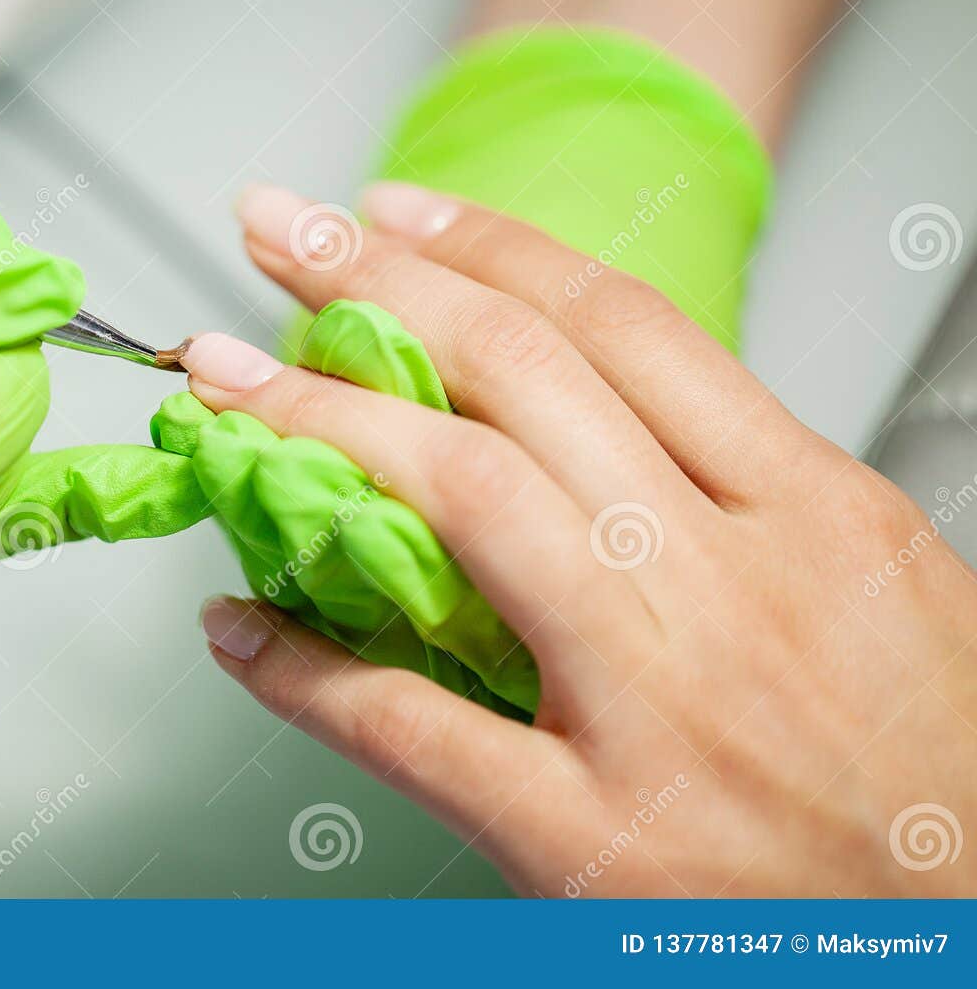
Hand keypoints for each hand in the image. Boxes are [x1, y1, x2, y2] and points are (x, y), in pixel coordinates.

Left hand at [186, 180, 976, 895]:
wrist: (975, 951)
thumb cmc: (942, 781)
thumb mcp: (887, 590)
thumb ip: (755, 498)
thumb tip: (599, 427)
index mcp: (816, 515)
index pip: (621, 328)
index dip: (488, 249)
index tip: (394, 213)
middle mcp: (731, 586)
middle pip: (517, 377)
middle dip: (376, 286)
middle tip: (281, 235)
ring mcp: (655, 707)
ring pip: (457, 500)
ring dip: (316, 421)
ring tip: (227, 376)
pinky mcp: (589, 838)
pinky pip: (410, 723)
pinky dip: (305, 670)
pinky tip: (240, 628)